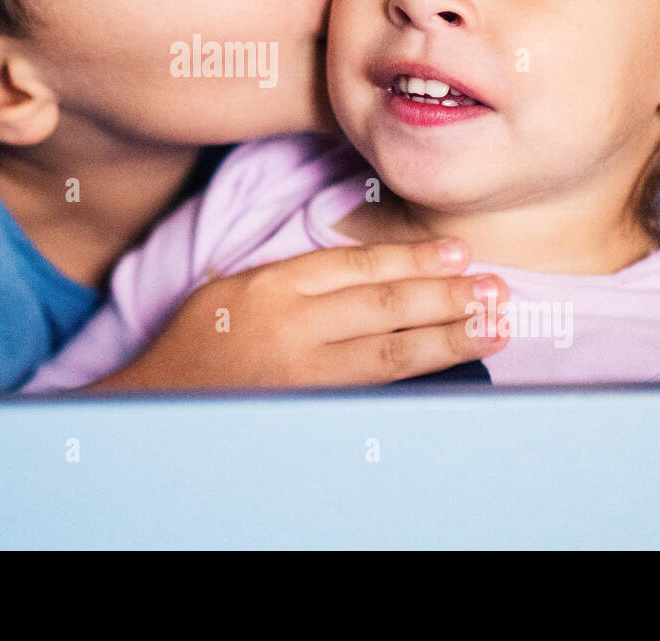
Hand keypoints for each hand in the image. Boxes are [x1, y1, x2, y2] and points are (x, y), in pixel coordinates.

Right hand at [88, 238, 507, 390]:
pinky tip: (450, 364)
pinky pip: (373, 385)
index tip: (459, 254)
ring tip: (495, 324)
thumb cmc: (200, 340)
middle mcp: (290, 323)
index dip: (414, 259)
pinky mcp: (307, 405)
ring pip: (389, 348)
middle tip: (497, 289)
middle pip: (384, 303)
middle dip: (446, 294)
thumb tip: (371, 271)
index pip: (358, 265)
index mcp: (272, 283)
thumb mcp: (236, 287)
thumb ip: (297, 277)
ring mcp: (301, 370)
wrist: (162, 401)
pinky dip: (418, 374)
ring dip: (449, 335)